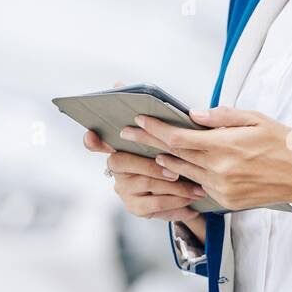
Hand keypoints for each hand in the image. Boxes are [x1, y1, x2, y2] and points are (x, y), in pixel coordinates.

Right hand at [81, 81, 205, 240]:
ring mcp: (125, 189)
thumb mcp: (173, 129)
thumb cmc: (181, 151)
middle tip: (173, 172)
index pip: (95, 142)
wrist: (198, 185)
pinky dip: (176, 205)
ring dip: (172, 189)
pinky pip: (155, 207)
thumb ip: (147, 110)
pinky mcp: (137, 207)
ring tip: (195, 189)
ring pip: (144, 186)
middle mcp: (117, 169)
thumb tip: (117, 83)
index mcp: (120, 147)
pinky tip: (193, 204)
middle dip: (149, 168)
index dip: (92, 140)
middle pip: (122, 164)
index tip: (93, 135)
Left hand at [117, 104, 291, 211]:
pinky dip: (187, 176)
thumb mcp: (256, 119)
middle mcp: (220, 171)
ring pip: (184, 173)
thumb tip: (194, 114)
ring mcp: (222, 189)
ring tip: (147, 149)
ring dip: (164, 161)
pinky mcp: (226, 202)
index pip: (180, 138)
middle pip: (175, 156)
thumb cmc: (284, 143)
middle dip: (150, 143)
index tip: (138, 120)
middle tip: (128, 133)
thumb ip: (223, 116)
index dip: (156, 129)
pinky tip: (176, 167)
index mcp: (226, 147)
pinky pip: (199, 186)